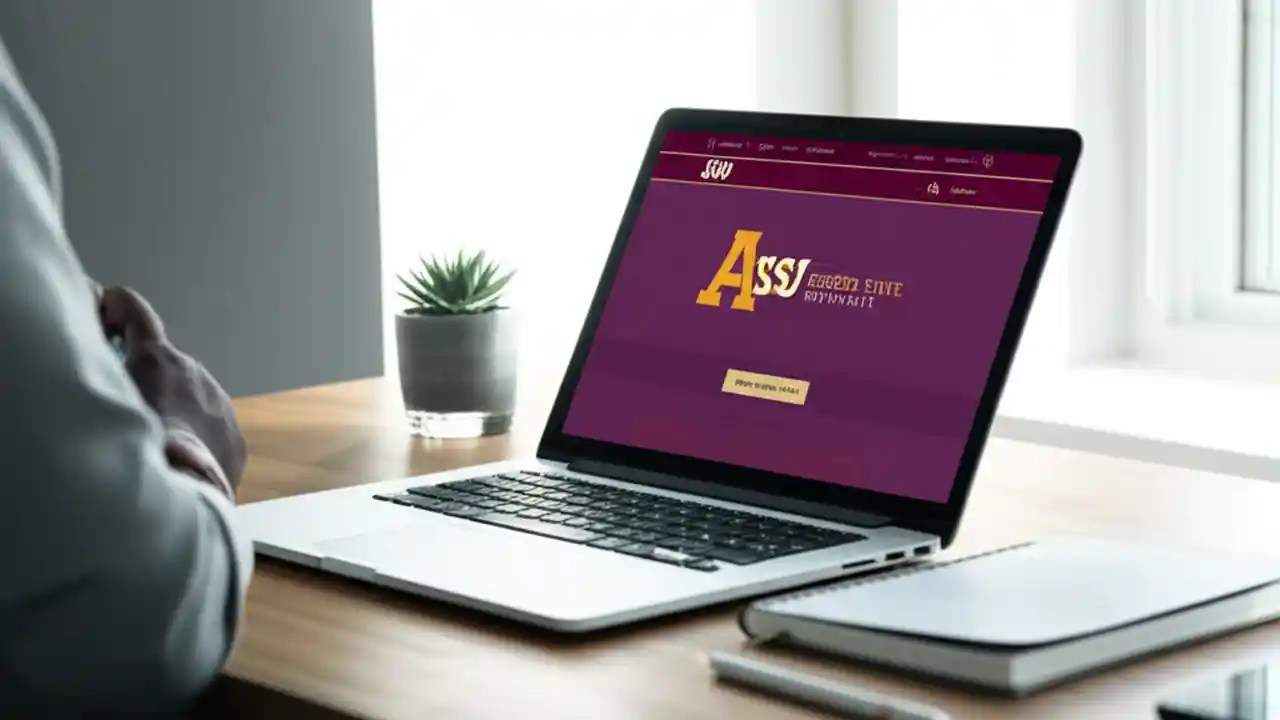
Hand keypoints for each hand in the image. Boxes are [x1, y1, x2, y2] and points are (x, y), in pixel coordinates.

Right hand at [98, 286, 246, 495]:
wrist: (180, 491)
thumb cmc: (133, 444)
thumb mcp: (105, 401)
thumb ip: (103, 375)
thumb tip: (99, 366)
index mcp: (159, 359)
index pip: (138, 315)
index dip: (121, 307)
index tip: (110, 308)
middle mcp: (196, 374)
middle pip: (167, 369)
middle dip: (150, 383)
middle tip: (128, 411)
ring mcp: (221, 406)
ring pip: (192, 402)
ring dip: (176, 415)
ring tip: (154, 447)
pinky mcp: (236, 438)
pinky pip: (211, 433)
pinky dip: (196, 443)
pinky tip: (178, 466)